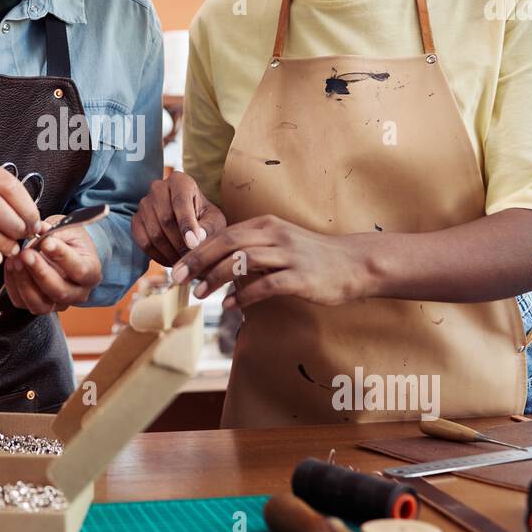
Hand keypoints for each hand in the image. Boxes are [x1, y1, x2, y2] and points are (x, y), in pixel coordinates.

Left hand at [3, 215, 102, 313]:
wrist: (67, 253)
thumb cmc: (70, 240)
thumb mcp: (68, 229)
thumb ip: (55, 231)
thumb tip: (40, 229)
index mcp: (91, 272)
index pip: (79, 270)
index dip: (62, 257)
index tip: (47, 243)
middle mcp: (78, 293)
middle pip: (59, 291)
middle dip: (40, 272)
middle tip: (26, 253)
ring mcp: (58, 304)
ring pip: (40, 304)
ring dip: (24, 282)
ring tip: (15, 260)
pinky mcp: (39, 306)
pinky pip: (23, 302)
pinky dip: (13, 285)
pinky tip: (11, 266)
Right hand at [131, 171, 226, 266]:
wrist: (189, 224)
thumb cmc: (205, 220)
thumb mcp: (214, 221)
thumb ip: (208, 228)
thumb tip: (196, 239)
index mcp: (180, 181)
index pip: (180, 202)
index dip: (187, 224)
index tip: (194, 245)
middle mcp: (158, 188)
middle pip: (165, 219)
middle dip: (180, 243)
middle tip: (192, 259)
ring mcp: (144, 204)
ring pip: (154, 233)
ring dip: (170, 252)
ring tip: (184, 262)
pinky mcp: (136, 220)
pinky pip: (143, 242)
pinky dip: (157, 256)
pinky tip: (171, 261)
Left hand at [170, 214, 374, 309]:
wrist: (354, 263)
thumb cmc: (312, 256)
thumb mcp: (279, 243)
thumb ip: (251, 249)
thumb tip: (215, 265)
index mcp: (266, 224)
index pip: (223, 234)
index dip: (197, 250)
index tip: (177, 266)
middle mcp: (275, 235)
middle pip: (227, 243)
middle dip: (198, 261)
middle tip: (177, 278)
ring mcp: (288, 255)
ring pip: (243, 261)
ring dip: (216, 278)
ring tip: (200, 294)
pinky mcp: (300, 277)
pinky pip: (266, 284)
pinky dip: (245, 296)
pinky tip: (231, 306)